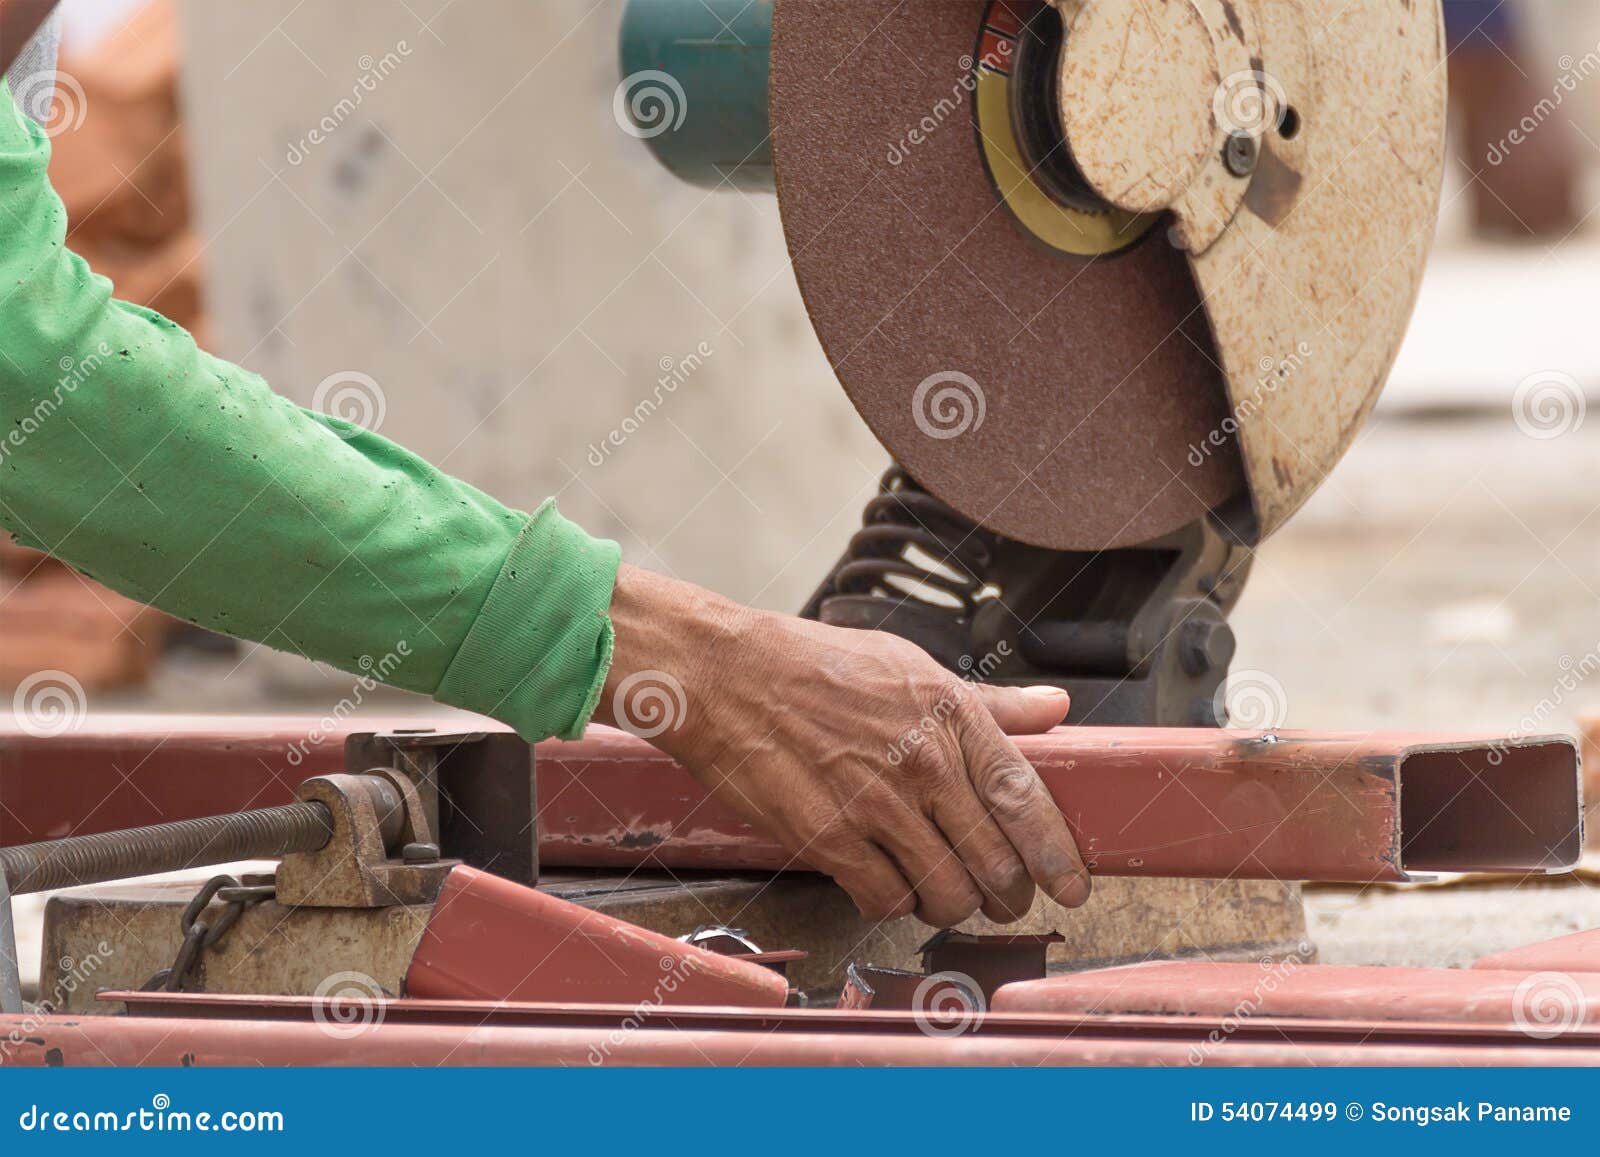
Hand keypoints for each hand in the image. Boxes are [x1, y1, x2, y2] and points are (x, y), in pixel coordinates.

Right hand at [595, 564, 1091, 926]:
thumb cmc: (814, 665)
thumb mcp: (910, 667)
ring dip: (952, 905)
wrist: (725, 675)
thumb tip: (1054, 709)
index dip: (1057, 854)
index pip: (1026, 798)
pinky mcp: (829, 838)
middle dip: (1007, 893)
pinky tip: (886, 883)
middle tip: (1002, 897)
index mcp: (950, 713)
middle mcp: (923, 761)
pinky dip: (894, 904)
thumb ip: (989, 703)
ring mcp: (876, 804)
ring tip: (943, 893)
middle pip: (995, 861)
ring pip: (947, 893)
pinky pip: (887, 901)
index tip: (1072, 884)